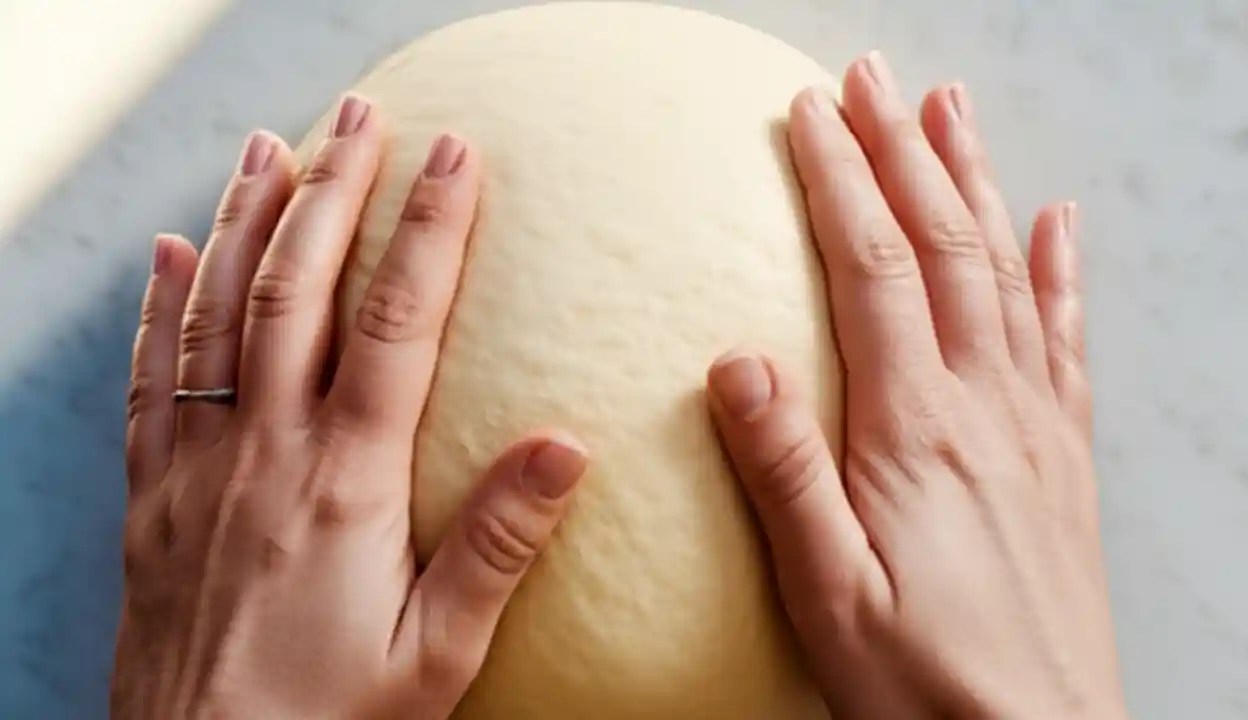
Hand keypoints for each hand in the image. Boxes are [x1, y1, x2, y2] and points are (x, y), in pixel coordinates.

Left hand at [114, 96, 587, 718]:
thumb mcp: (437, 655)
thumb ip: (498, 545)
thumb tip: (569, 444)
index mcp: (346, 482)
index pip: (397, 322)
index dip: (429, 229)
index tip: (456, 153)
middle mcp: (264, 454)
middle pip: (298, 288)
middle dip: (335, 187)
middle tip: (365, 111)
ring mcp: (196, 469)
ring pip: (216, 313)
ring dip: (245, 219)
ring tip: (273, 145)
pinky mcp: (150, 499)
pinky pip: (151, 380)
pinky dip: (160, 305)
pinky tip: (168, 250)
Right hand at [706, 53, 1125, 718]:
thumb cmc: (922, 683)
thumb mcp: (827, 593)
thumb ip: (784, 473)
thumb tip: (735, 360)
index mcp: (916, 429)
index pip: (872, 269)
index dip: (841, 181)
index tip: (808, 113)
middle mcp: (985, 405)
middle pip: (942, 246)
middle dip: (904, 150)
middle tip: (872, 76)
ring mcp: (1034, 424)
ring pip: (1004, 271)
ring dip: (974, 182)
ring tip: (953, 108)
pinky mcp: (1061, 456)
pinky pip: (1064, 339)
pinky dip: (1059, 269)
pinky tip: (1055, 220)